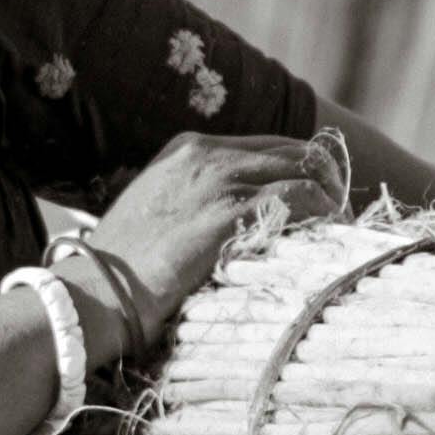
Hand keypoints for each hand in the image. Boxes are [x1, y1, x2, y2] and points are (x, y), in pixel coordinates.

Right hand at [86, 128, 346, 333]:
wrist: (95, 291)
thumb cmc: (123, 267)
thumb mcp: (159, 211)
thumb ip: (197, 199)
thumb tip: (243, 215)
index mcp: (188, 147)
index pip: (270, 144)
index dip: (304, 168)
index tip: (321, 196)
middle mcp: (205, 154)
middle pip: (295, 150)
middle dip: (326, 179)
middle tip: (338, 213)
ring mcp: (216, 180)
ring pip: (305, 169)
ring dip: (331, 197)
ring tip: (339, 227)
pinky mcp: (227, 213)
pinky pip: (301, 198)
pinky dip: (323, 214)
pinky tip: (327, 236)